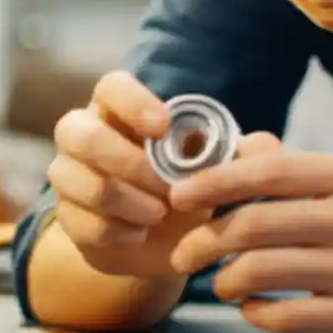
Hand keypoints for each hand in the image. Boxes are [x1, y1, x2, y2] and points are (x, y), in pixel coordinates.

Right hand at [48, 72, 278, 279]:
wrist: (166, 245)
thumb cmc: (191, 191)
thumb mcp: (220, 173)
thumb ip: (243, 156)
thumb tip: (265, 144)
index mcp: (121, 111)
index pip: (110, 87)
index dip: (132, 103)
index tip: (161, 127)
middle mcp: (85, 134)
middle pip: (78, 132)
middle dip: (126, 163)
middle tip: (166, 189)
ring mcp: (69, 174)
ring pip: (73, 179)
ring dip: (125, 202)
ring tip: (157, 217)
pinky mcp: (66, 215)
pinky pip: (80, 221)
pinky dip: (117, 232)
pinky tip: (139, 235)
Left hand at [169, 149, 332, 332]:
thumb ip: (295, 169)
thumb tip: (237, 149)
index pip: (267, 171)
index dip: (214, 182)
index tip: (181, 196)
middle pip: (254, 224)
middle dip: (203, 240)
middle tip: (183, 254)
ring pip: (263, 271)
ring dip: (225, 279)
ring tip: (220, 283)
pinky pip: (288, 316)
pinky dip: (256, 313)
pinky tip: (252, 308)